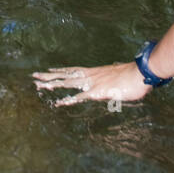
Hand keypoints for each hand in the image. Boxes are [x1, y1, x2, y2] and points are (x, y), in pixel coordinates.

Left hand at [33, 61, 149, 105]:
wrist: (139, 74)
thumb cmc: (131, 77)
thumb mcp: (117, 79)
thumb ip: (109, 82)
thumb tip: (110, 84)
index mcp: (93, 72)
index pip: (72, 70)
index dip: (59, 71)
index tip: (48, 71)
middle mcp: (89, 76)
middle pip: (64, 75)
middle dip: (49, 77)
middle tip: (34, 76)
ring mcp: (91, 83)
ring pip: (67, 83)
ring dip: (52, 85)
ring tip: (38, 86)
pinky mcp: (96, 93)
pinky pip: (78, 97)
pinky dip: (67, 99)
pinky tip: (58, 102)